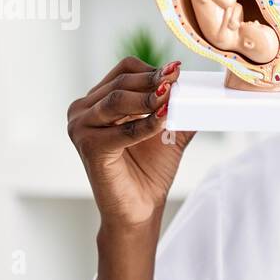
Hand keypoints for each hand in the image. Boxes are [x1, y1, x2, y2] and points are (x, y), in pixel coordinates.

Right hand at [68, 57, 195, 279]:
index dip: (152, 70)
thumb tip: (198, 88)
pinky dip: (146, 124)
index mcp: (97, 101)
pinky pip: (122, 130)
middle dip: (153, 83)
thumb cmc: (149, 170)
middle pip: (122, 83)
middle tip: (176, 83)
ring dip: (149, 99)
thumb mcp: (168, 130)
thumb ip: (178, 107)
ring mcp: (81, 127)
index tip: (176, 73)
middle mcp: (83, 110)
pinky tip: (165, 120)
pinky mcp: (89, 147)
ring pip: (118, 100)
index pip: (125, 70)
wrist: (139, 208)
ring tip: (171, 100)